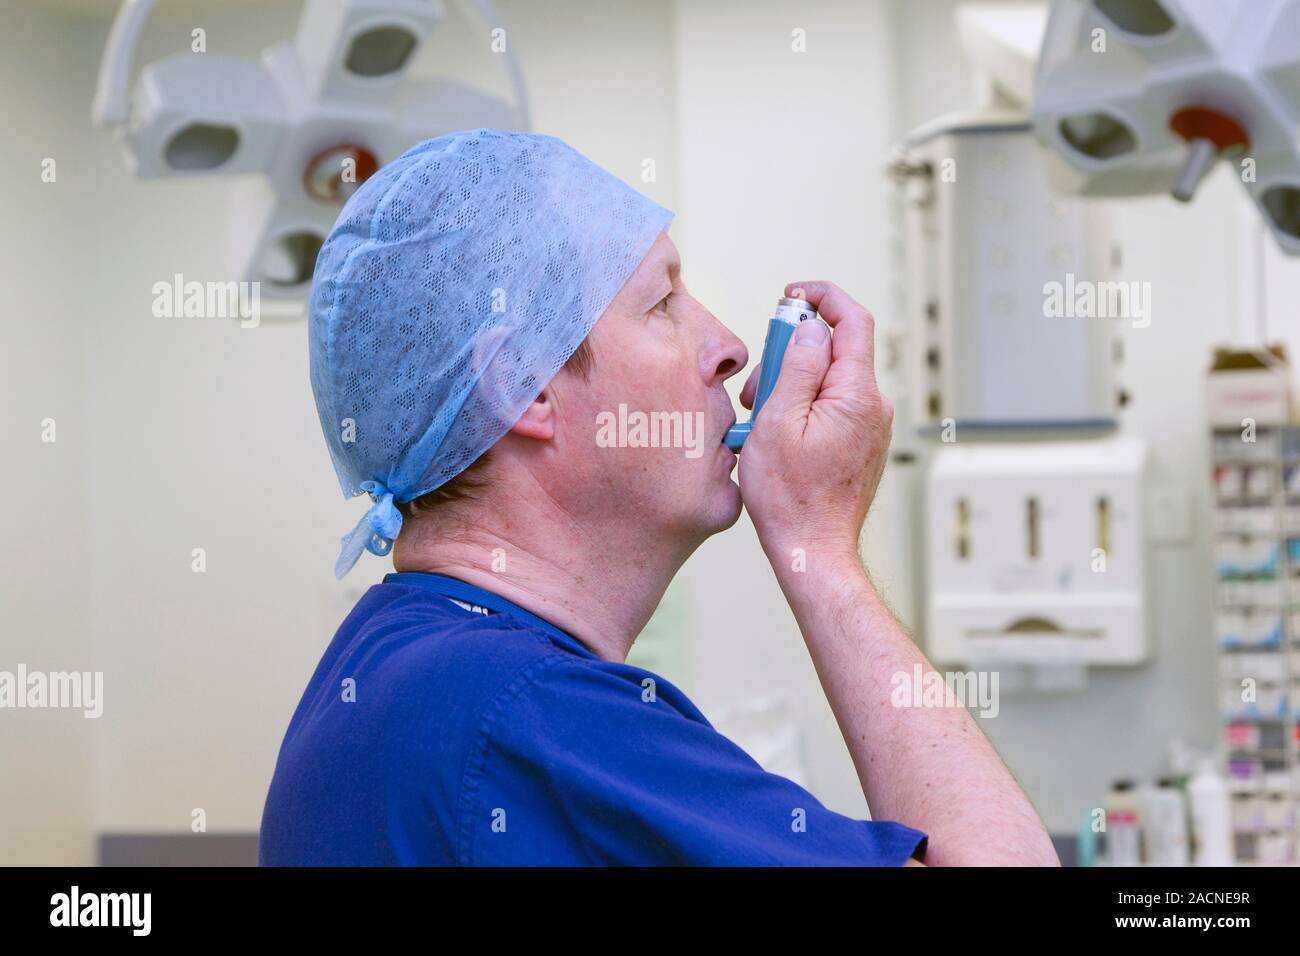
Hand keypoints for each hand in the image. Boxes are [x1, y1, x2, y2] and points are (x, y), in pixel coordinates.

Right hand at [737, 281, 892, 567]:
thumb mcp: (777, 421)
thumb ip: (796, 365)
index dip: (822, 299)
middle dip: (790, 355)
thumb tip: (809, 327)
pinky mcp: (860, 444)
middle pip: (834, 351)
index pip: (853, 321)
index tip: (792, 297)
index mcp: (857, 394)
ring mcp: (870, 427)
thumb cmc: (790, 497)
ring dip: (790, 386)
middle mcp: (873, 406)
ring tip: (760, 419)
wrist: (811, 550)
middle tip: (757, 386)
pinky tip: (776, 435)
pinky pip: (830, 407)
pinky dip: (801, 408)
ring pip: (828, 381)